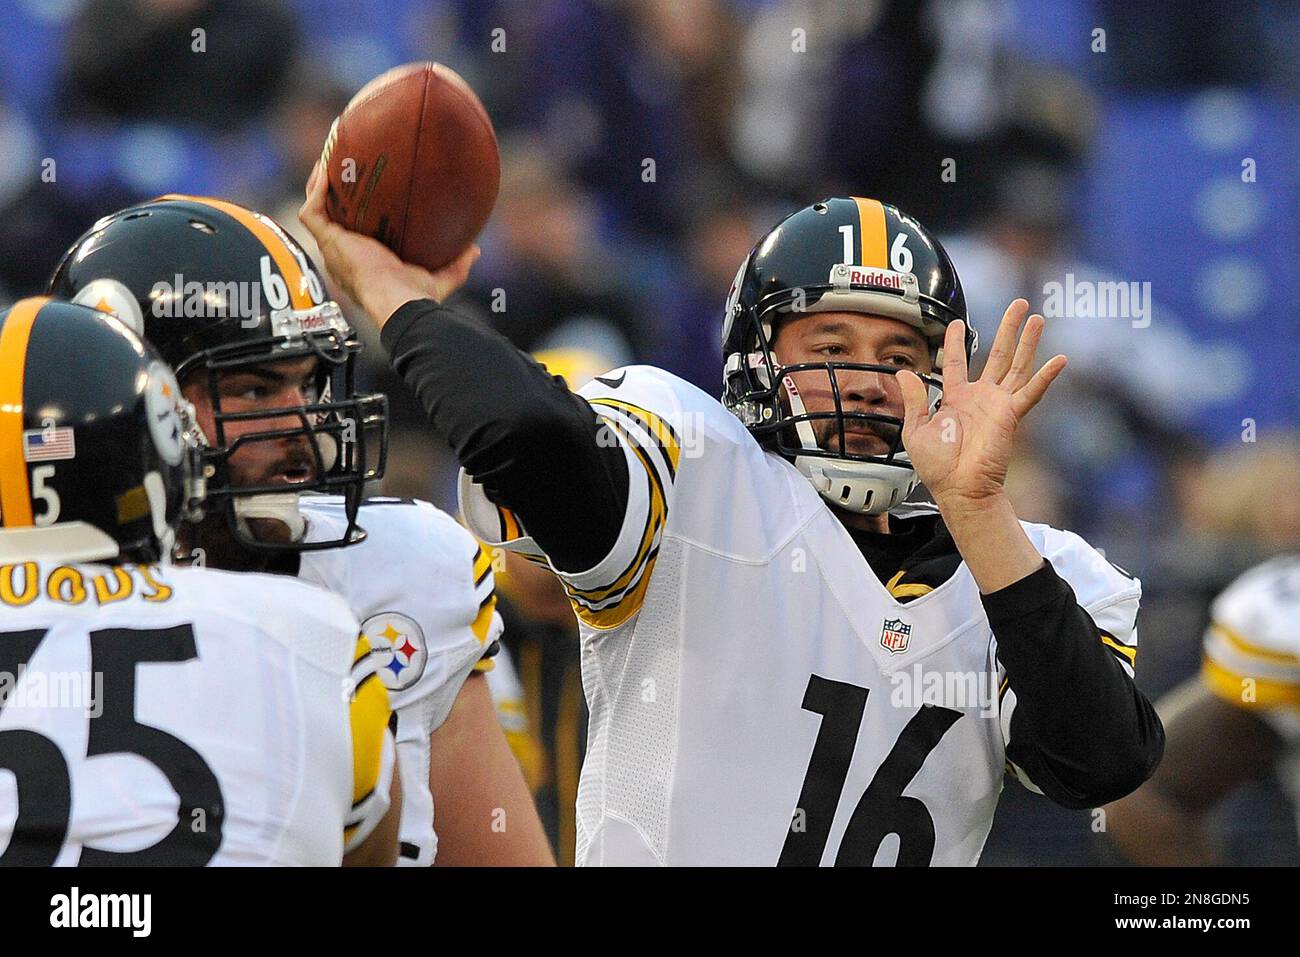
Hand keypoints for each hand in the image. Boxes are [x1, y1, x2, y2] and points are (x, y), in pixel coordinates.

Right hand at [298, 162, 479, 328]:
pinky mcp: (329, 242)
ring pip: (317, 212)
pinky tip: (327, 169)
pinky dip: (316, 190)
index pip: (353, 239)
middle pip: (331, 220)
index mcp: (362, 267)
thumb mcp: (438, 279)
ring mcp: (333, 250)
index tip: (366, 198)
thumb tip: (474, 250)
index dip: (355, 218)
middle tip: (344, 170)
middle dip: (333, 195)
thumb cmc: (414, 298)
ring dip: (320, 186)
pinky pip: (311, 211)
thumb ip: (455, 266)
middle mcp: (342, 257)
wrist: (398, 300)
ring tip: (329, 158)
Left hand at [897, 300, 1065, 515]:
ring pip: (1016, 364)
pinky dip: (1046, 376)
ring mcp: (998, 404)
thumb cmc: (938, 466)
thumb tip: (903, 372)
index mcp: (955, 398)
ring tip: (1037, 317)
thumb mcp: (916, 430)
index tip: (957, 323)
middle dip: (1008, 328)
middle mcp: (980, 396)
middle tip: (1019, 304)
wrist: (958, 489)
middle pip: (996, 353)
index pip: (955, 361)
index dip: (955, 341)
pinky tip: (1060, 359)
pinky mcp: (1010, 415)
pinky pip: (1031, 392)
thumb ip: (914, 399)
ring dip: (1027, 341)